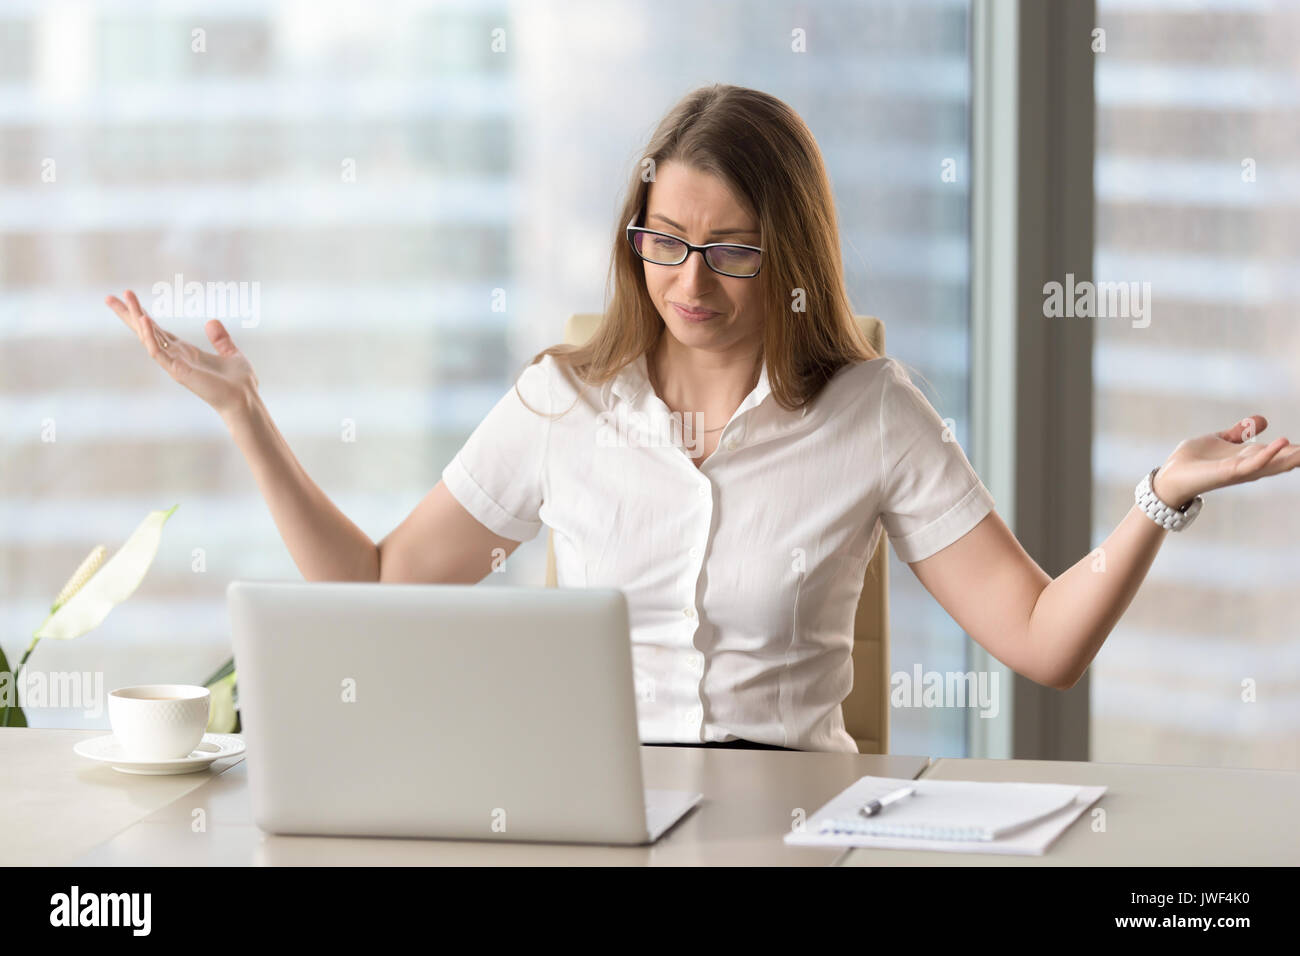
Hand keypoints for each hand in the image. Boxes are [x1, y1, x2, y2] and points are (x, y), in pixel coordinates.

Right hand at [105, 289, 259, 422]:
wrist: (245, 399)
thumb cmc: (239, 383)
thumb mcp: (231, 353)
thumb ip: (221, 339)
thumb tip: (211, 320)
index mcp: (186, 352)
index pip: (158, 330)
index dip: (142, 314)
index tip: (128, 297)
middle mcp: (176, 357)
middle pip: (146, 331)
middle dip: (128, 314)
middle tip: (108, 297)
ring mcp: (175, 364)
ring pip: (148, 338)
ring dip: (136, 318)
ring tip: (126, 297)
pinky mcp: (178, 371)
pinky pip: (159, 352)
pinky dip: (150, 336)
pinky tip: (144, 320)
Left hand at [1153, 415, 1299, 508]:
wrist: (1170, 475)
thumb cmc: (1194, 460)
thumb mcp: (1220, 440)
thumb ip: (1240, 432)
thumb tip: (1263, 420)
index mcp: (1249, 457)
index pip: (1281, 452)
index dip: (1296, 449)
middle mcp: (1250, 465)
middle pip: (1283, 460)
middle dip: (1299, 456)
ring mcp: (1241, 470)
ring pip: (1274, 463)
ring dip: (1292, 456)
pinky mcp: (1229, 472)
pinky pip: (1253, 463)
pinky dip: (1268, 454)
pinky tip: (1282, 442)